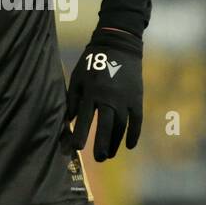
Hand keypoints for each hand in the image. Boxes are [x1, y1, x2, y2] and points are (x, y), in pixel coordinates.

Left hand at [62, 28, 142, 160]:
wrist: (119, 45)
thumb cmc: (92, 62)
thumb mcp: (78, 77)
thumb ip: (73, 99)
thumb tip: (69, 121)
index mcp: (92, 92)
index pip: (85, 119)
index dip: (81, 135)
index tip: (76, 149)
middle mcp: (109, 98)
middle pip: (106, 126)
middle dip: (102, 145)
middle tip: (99, 159)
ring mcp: (125, 99)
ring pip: (121, 126)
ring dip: (116, 142)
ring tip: (110, 155)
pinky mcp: (136, 98)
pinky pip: (136, 120)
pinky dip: (134, 134)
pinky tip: (129, 146)